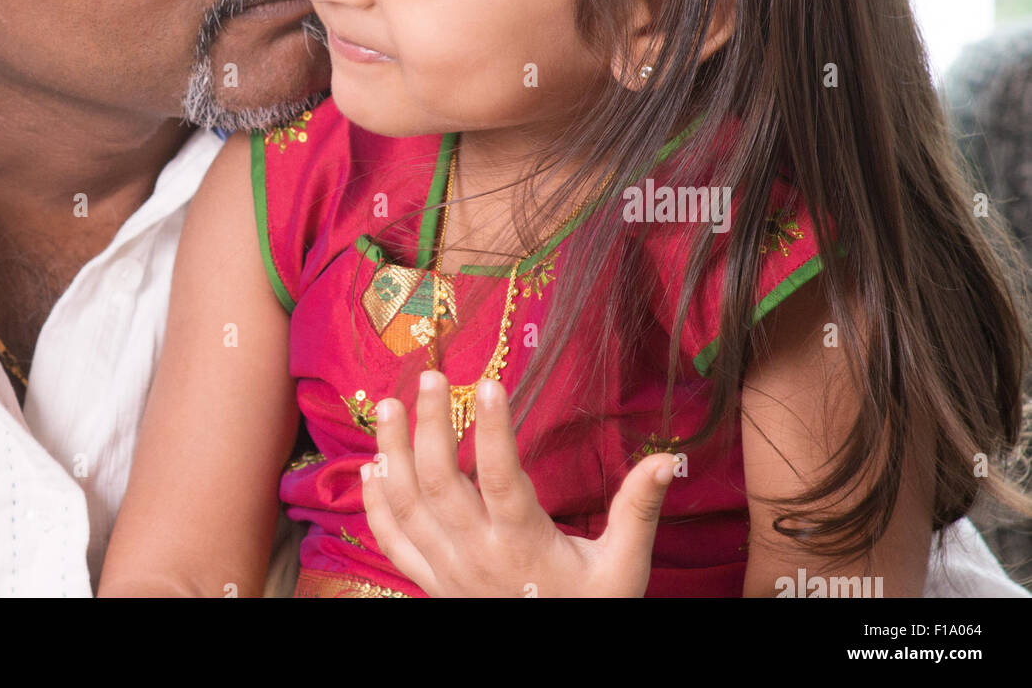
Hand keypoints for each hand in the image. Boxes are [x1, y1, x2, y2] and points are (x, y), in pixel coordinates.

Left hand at [359, 369, 675, 596]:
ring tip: (388, 405)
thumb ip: (637, 510)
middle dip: (429, 426)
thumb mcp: (622, 567)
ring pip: (407, 506)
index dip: (494, 431)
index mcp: (523, 545)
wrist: (555, 669)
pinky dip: (375, 504)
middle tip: (429, 376)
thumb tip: (666, 459)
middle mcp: (476, 555)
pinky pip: (392, 542)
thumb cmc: (590, 610)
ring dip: (392, 453)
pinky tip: (369, 466)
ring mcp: (446, 570)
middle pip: (441, 484)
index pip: (502, 479)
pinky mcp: (430, 583)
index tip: (490, 382)